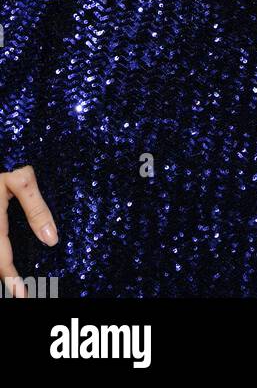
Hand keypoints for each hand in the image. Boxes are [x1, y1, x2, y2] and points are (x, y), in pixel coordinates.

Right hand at [0, 165, 58, 297]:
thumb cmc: (4, 160)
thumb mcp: (21, 180)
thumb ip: (36, 208)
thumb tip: (52, 239)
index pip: (1, 260)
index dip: (12, 280)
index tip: (23, 295)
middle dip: (8, 279)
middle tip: (25, 293)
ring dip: (3, 267)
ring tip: (22, 282)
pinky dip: (3, 256)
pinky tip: (12, 261)